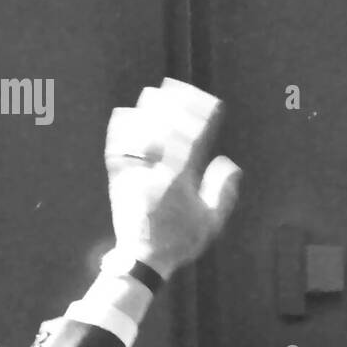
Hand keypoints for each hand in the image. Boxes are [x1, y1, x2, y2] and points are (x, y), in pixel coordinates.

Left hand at [104, 81, 241, 278]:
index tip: (212, 103)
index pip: (192, 139)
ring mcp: (134, 174)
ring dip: (147, 111)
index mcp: (179, 180)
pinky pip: (117, 148)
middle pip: (162, 129)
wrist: (142, 259)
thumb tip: (229, 163)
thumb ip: (223, 191)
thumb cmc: (180, 241)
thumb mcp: (211, 221)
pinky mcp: (119, 179)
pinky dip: (120, 129)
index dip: (202, 118)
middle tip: (180, 87)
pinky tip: (124, 114)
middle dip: (173, 105)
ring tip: (154, 92)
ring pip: (139, 135)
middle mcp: (154, 172)